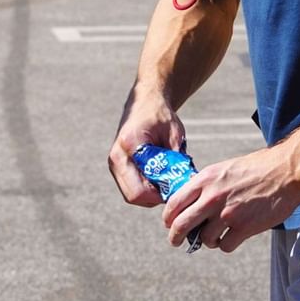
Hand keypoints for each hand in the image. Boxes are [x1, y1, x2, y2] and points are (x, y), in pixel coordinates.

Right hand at [108, 88, 185, 207]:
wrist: (145, 103)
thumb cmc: (161, 116)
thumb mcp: (174, 134)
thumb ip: (176, 159)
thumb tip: (185, 186)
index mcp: (129, 147)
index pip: (138, 190)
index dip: (159, 196)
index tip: (176, 188)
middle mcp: (116, 157)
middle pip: (133, 197)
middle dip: (155, 197)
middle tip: (174, 187)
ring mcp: (114, 163)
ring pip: (131, 196)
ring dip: (150, 195)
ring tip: (167, 180)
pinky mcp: (117, 167)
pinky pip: (130, 188)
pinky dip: (146, 189)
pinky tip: (159, 177)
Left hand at [160, 147, 299, 252]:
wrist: (283, 172)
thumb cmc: (254, 169)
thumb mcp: (222, 170)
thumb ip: (205, 185)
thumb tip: (190, 201)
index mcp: (204, 180)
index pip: (174, 203)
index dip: (168, 217)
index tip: (168, 223)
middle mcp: (212, 197)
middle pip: (182, 224)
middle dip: (175, 236)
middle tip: (175, 241)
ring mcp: (228, 214)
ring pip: (204, 239)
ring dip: (207, 241)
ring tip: (213, 237)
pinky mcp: (245, 227)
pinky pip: (225, 246)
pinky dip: (225, 245)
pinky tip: (230, 239)